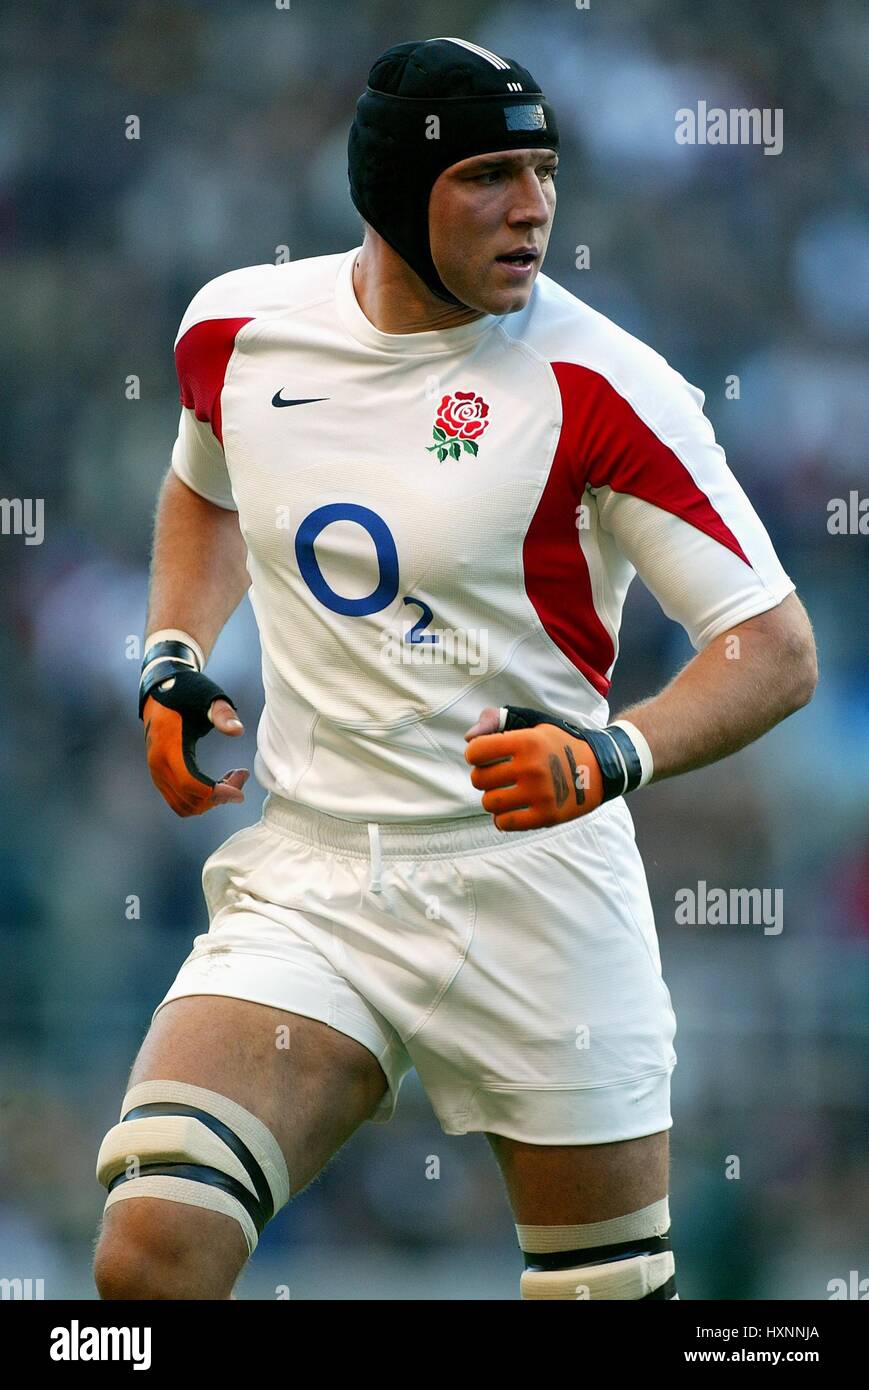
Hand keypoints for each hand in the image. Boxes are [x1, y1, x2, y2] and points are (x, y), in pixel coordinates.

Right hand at [142, 668, 248, 816]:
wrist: (161, 687)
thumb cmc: (188, 691)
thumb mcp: (209, 697)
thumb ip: (223, 713)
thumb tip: (237, 731)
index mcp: (168, 747)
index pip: (191, 785)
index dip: (216, 793)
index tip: (240, 791)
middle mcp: (158, 765)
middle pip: (189, 800)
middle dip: (219, 797)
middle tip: (241, 775)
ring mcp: (156, 772)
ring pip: (184, 806)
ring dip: (210, 801)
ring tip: (231, 779)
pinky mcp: (159, 775)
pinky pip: (178, 800)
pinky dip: (200, 799)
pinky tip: (216, 782)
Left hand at [464, 704, 604, 831]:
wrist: (599, 768)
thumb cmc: (557, 743)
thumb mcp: (531, 722)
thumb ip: (496, 721)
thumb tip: (468, 738)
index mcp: (527, 741)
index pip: (475, 751)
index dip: (476, 754)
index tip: (488, 756)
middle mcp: (532, 768)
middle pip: (479, 780)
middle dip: (484, 777)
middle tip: (500, 776)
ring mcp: (540, 794)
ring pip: (489, 803)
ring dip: (493, 799)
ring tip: (506, 793)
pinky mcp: (546, 816)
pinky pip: (505, 823)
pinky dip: (503, 819)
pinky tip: (513, 809)